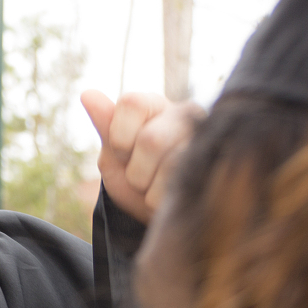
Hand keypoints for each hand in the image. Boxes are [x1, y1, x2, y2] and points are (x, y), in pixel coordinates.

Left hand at [82, 90, 205, 223]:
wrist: (158, 214)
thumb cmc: (135, 178)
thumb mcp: (114, 157)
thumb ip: (106, 127)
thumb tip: (87, 94)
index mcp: (154, 105)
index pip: (132, 102)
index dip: (120, 136)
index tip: (122, 152)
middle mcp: (185, 114)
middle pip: (152, 139)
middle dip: (137, 170)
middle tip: (140, 178)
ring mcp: (206, 139)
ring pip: (172, 164)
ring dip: (151, 188)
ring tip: (155, 188)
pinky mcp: (219, 166)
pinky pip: (185, 186)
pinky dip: (164, 200)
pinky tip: (168, 197)